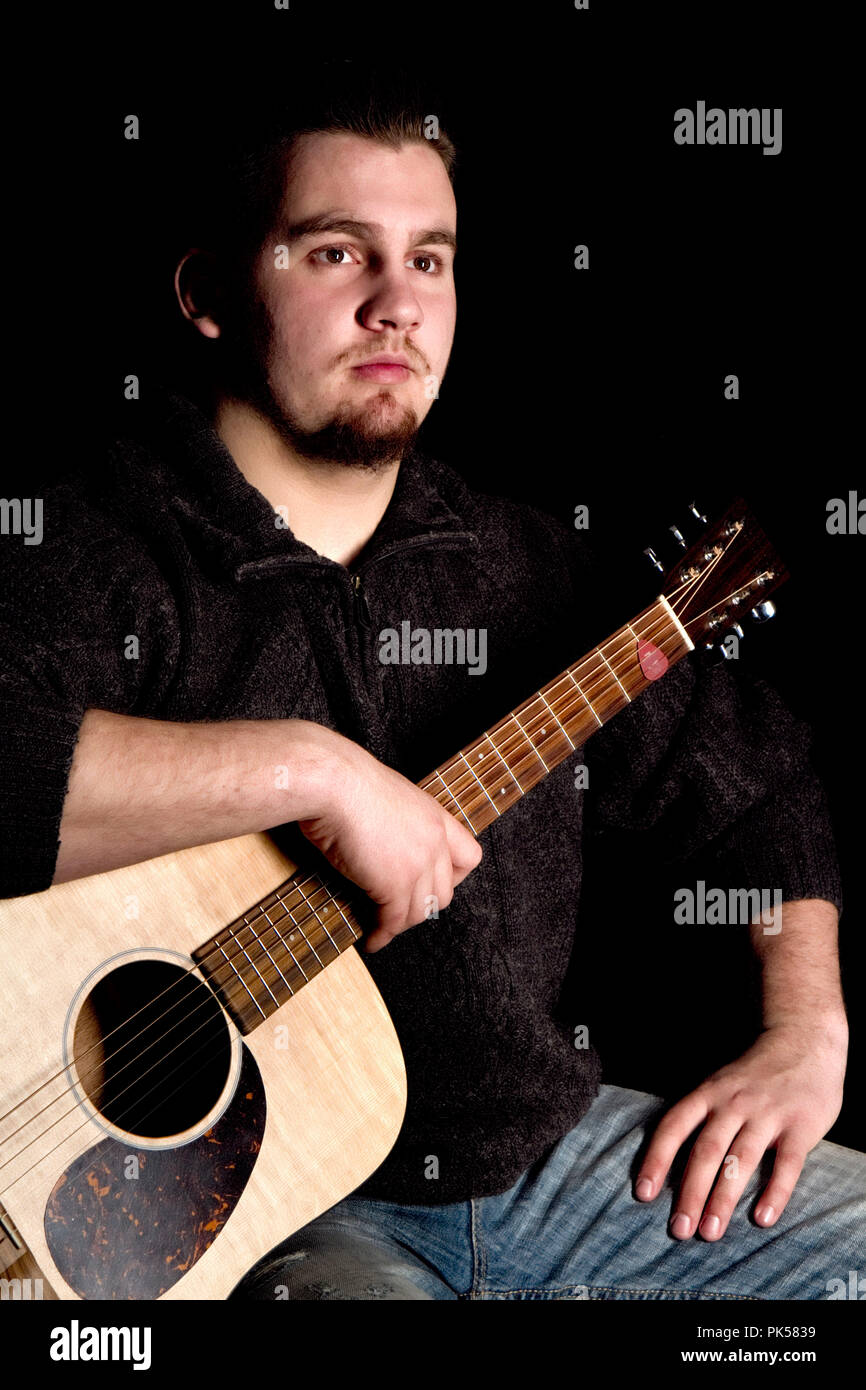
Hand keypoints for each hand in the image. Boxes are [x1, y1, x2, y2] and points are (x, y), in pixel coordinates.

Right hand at [297, 730, 481, 951]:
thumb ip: (397, 822)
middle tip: (399, 910)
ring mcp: (417, 865)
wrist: (334, 782)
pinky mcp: (394, 884)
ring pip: (421, 912)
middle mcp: (434, 842)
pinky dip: (382, 934)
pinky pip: (393, 920)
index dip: (453, 877)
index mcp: (435, 818)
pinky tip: (372, 938)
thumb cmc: (346, 781)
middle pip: (445, 893)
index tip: (430, 884)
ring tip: (382, 927)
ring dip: (400, 924)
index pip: (469, 857)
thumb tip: (380, 841)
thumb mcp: (388, 797)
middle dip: (423, 907)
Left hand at [633, 1021, 847, 1240]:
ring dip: (723, 1198)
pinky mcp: (800, 1127)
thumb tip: (670, 1164)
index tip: (643, 1193)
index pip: (674, 1127)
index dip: (656, 1160)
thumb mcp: (718, 1084)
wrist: (804, 1041)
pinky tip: (762, 1219)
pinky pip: (786, 1164)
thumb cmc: (753, 1074)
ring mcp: (767, 1115)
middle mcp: (733, 1104)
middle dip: (689, 1193)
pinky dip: (774, 1192)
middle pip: (705, 1151)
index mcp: (708, 1093)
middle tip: (679, 1230)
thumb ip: (700, 1117)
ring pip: (740, 1161)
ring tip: (710, 1232)